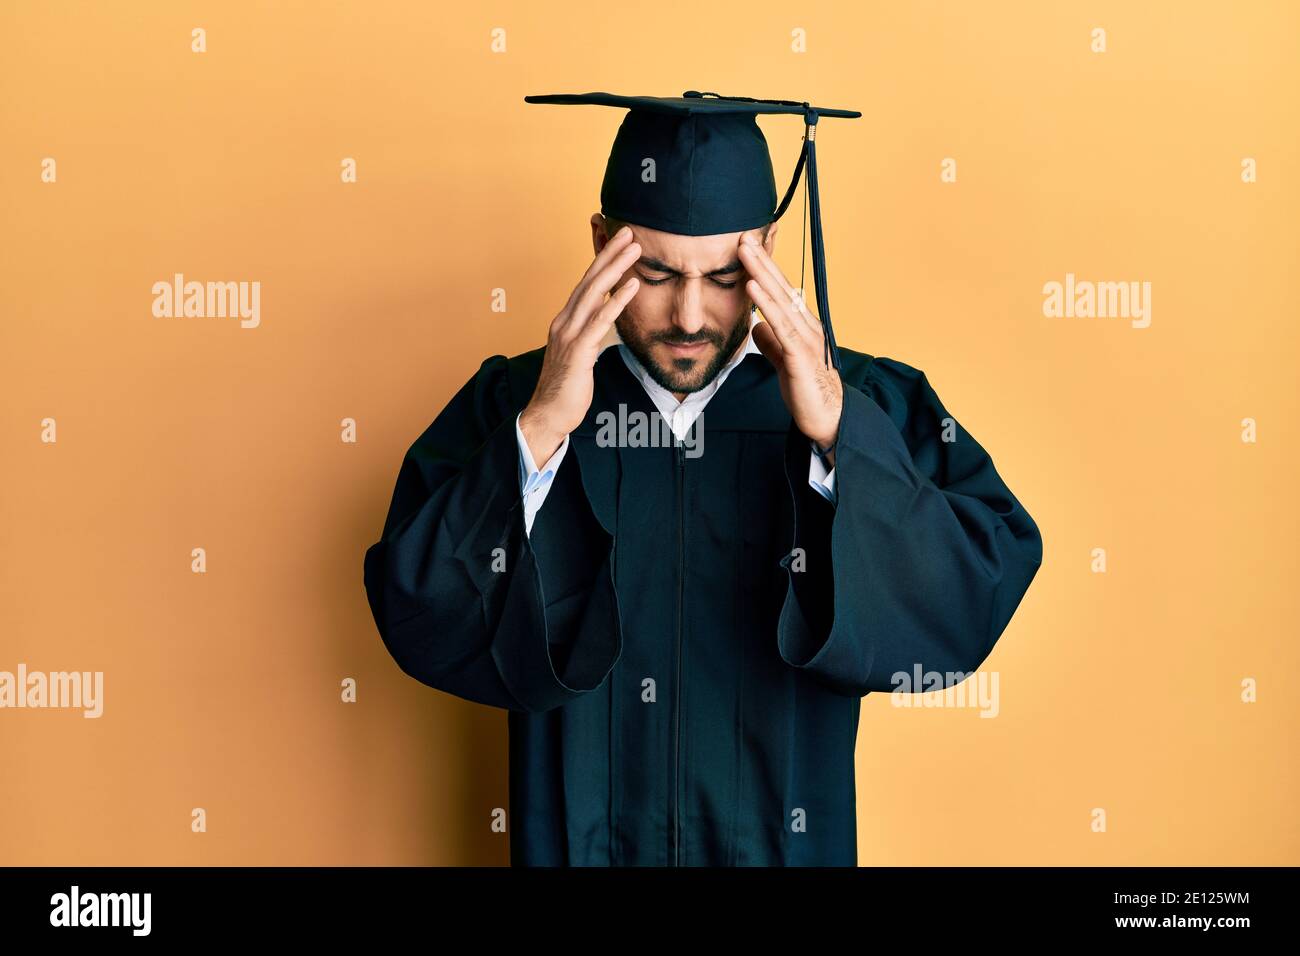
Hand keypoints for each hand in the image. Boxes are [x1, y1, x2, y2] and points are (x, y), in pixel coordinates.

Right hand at [520, 225, 641, 463]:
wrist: (548, 415)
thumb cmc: (566, 389)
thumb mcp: (580, 355)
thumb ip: (589, 335)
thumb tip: (602, 323)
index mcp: (565, 321)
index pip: (586, 284)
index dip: (602, 261)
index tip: (619, 242)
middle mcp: (564, 321)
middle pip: (589, 280)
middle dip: (610, 253)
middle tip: (629, 231)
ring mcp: (569, 334)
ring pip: (594, 293)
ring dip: (616, 268)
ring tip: (635, 249)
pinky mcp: (578, 350)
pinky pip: (600, 320)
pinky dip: (617, 300)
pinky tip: (633, 286)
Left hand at [738, 234, 842, 460]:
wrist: (827, 419)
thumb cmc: (807, 390)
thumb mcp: (783, 362)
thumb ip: (771, 344)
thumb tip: (756, 328)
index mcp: (800, 325)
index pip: (780, 291)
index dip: (763, 269)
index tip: (747, 247)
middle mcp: (806, 325)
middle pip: (781, 286)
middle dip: (761, 260)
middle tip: (744, 234)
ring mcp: (806, 338)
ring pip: (781, 300)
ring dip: (761, 273)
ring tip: (745, 251)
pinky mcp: (801, 355)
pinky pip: (781, 325)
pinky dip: (766, 305)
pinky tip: (752, 288)